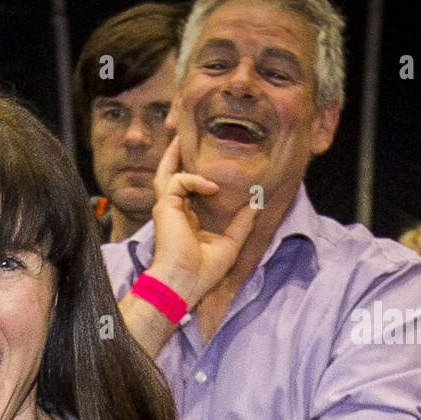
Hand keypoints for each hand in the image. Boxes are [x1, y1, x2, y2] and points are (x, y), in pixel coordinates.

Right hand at [145, 133, 256, 307]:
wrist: (183, 283)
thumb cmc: (202, 272)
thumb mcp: (230, 245)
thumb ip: (241, 224)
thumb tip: (256, 204)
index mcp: (186, 221)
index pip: (187, 191)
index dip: (195, 177)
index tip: (210, 166)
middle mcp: (174, 213)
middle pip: (169, 177)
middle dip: (174, 157)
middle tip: (181, 136)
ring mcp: (167, 209)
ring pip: (166, 174)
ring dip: (176, 156)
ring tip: (183, 138)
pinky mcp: (164, 207)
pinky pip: (179, 180)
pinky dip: (195, 179)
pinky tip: (212, 188)